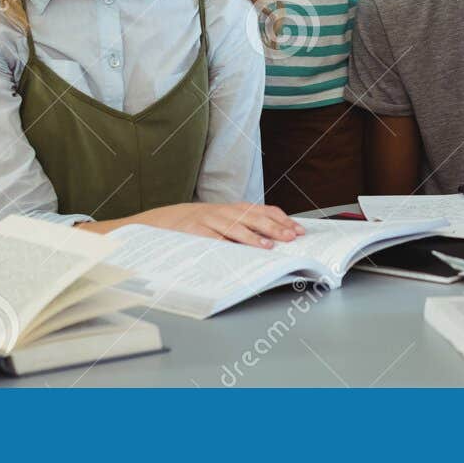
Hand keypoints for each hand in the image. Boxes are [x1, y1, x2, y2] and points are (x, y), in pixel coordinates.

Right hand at [133, 202, 304, 247]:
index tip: (298, 231)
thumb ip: (245, 227)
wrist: (165, 221)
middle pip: (254, 218)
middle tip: (290, 238)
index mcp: (235, 209)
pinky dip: (224, 246)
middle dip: (275, 228)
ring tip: (268, 246)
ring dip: (253, 237)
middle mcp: (224, 212)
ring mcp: (209, 220)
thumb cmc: (200, 224)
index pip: (264, 211)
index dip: (282, 220)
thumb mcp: (224, 222)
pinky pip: (212, 239)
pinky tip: (235, 253)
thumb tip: (275, 241)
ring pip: (235, 227)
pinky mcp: (194, 231)